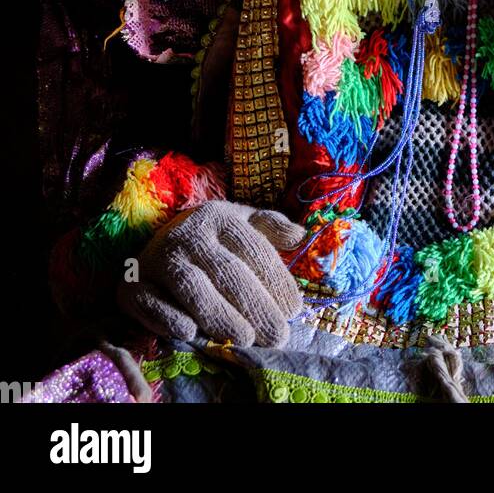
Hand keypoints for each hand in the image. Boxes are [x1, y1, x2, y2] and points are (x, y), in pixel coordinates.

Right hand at [117, 200, 305, 346]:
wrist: (154, 246)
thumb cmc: (211, 240)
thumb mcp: (241, 224)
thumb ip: (271, 228)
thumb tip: (300, 235)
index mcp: (217, 217)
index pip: (252, 247)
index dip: (275, 278)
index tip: (294, 308)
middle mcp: (187, 234)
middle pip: (226, 271)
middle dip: (255, 305)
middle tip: (277, 334)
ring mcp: (159, 258)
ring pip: (192, 287)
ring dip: (220, 315)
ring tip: (245, 339)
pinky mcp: (132, 285)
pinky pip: (151, 303)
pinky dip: (169, 318)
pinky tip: (191, 334)